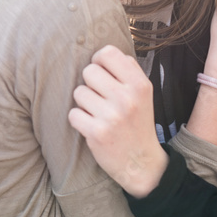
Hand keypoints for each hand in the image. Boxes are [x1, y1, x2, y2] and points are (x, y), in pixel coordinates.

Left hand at [68, 45, 167, 197]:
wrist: (141, 163)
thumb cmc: (138, 122)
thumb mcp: (143, 94)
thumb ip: (128, 70)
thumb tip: (102, 53)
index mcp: (140, 85)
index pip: (108, 53)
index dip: (99, 61)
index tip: (101, 72)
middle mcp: (127, 98)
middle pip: (89, 71)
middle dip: (91, 84)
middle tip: (100, 98)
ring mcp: (112, 116)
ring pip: (79, 92)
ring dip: (84, 103)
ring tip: (98, 113)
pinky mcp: (97, 133)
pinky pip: (73, 114)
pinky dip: (79, 120)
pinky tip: (92, 126)